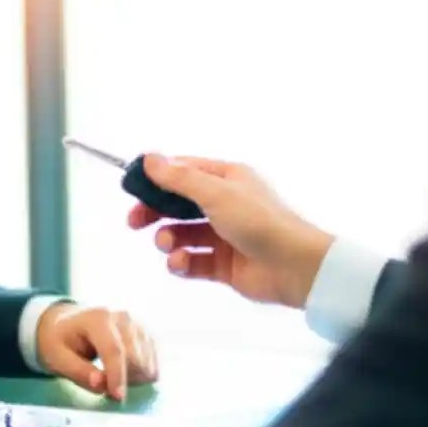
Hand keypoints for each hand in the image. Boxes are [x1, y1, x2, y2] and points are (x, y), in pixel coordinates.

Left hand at [36, 303, 158, 401]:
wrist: (69, 324)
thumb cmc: (62, 341)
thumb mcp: (58, 357)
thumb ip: (79, 372)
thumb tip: (101, 384)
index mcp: (98, 318)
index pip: (114, 350)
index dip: (118, 376)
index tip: (117, 397)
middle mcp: (123, 317)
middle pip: (136, 358)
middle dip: (124, 379)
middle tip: (104, 386)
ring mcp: (138, 324)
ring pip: (148, 362)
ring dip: (133, 379)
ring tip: (112, 376)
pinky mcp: (148, 334)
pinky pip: (155, 363)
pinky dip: (142, 374)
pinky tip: (125, 373)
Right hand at [128, 155, 334, 308]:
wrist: (296, 268)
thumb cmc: (260, 222)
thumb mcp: (216, 193)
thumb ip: (179, 178)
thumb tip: (150, 158)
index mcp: (227, 179)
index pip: (183, 171)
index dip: (156, 178)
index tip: (131, 187)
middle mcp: (225, 204)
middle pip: (178, 204)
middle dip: (155, 212)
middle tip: (134, 222)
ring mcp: (224, 235)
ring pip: (182, 234)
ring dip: (168, 239)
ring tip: (167, 245)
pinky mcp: (223, 264)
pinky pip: (193, 261)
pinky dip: (182, 262)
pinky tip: (180, 263)